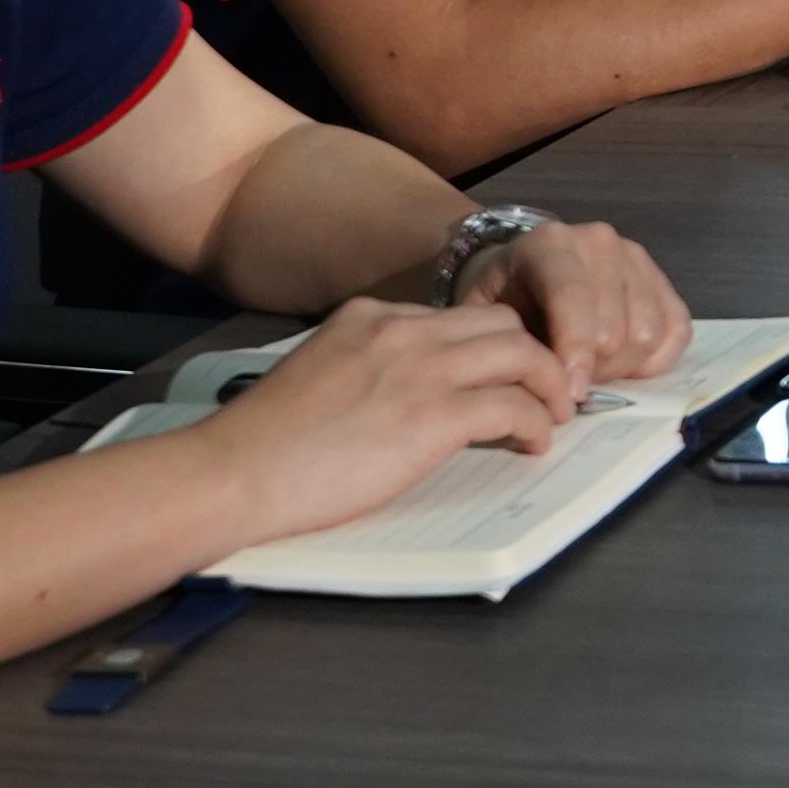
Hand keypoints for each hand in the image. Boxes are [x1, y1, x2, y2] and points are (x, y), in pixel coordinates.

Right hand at [195, 299, 584, 529]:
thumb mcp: (316, 373)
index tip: (503, 372)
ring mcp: (421, 368)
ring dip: (549, 384)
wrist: (233, 472)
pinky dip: (536, 423)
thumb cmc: (262, 444)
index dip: (487, 346)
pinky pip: (515, 405)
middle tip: (545, 389)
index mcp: (369, 315)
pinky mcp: (433, 414)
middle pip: (500, 323)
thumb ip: (363, 367)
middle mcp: (402, 330)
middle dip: (532, 353)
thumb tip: (400, 394)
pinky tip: (535, 442)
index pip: (453, 316)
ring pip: (522, 353)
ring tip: (555, 414)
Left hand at [443, 215, 684, 393]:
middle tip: (568, 383)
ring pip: (646, 334)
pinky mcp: (661, 277)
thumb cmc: (500, 298)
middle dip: (592, 371)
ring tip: (593, 368)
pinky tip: (625, 363)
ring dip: (621, 367)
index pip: (573, 297)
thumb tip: (547, 391)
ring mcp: (636, 257)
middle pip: (613, 329)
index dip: (575, 351)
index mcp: (549, 245)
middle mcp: (600, 242)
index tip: (571, 395)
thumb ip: (511, 345)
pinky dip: (654, 359)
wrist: (521, 267)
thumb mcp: (484, 316)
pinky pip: (676, 330)